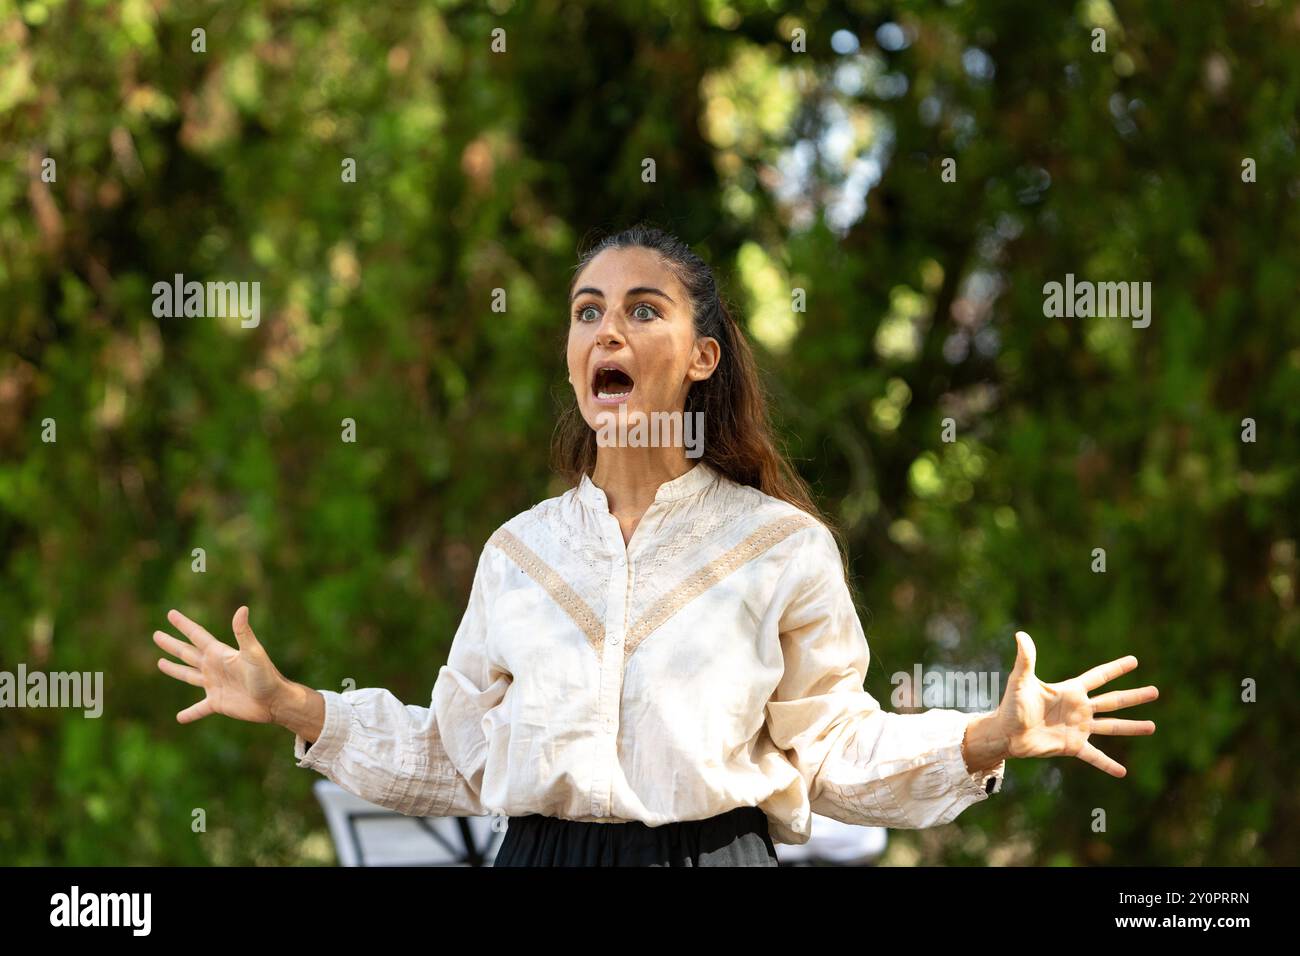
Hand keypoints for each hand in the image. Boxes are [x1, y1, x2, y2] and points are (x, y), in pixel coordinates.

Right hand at [153, 606, 288, 724]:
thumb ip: (244, 633)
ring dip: (174, 670)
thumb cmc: (266, 676)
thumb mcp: (253, 652)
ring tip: (160, 663)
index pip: (197, 636)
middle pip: (187, 653)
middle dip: (172, 644)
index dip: (184, 624)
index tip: (171, 614)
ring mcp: (215, 685)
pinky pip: (199, 709)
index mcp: (220, 654)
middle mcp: (214, 667)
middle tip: (156, 635)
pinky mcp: (217, 703)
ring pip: (188, 676)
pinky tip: (179, 717)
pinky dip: (189, 713)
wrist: (275, 701)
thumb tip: (242, 608)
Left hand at [992, 630, 1158, 776]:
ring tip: (1152, 726)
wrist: (1006, 734)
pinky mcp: (1073, 747)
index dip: (1116, 669)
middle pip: (1113, 701)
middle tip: (1156, 691)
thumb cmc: (1011, 706)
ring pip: (1111, 727)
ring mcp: (1078, 728)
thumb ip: (1025, 659)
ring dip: (1132, 727)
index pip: (1098, 676)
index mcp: (1070, 691)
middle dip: (1134, 696)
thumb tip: (1020, 634)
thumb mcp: (1020, 681)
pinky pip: (1095, 757)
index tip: (1134, 661)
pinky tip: (1123, 772)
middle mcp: (1079, 709)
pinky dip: (1108, 764)